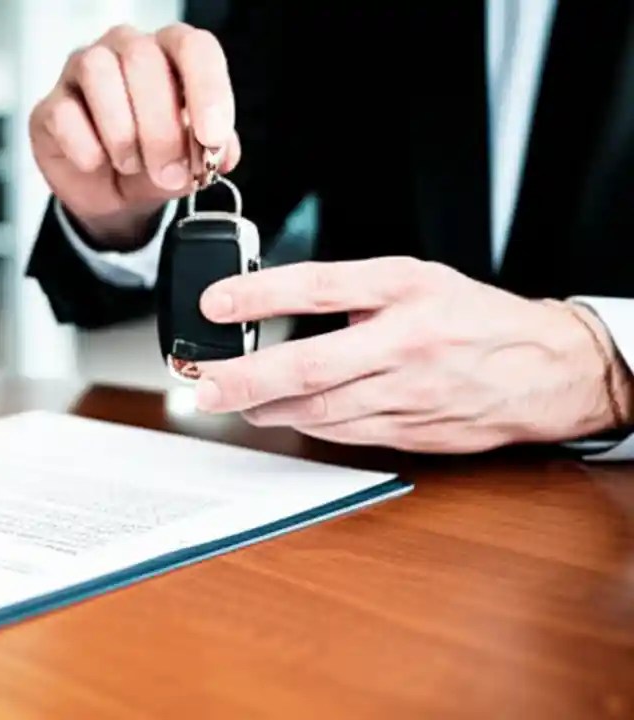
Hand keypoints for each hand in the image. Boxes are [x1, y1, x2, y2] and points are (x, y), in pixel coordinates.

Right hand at [30, 23, 240, 248]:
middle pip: (143, 59)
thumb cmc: (153, 163)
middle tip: (169, 172)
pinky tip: (97, 164)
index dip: (206, 90)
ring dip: (122, 132)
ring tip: (131, 164)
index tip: (211, 137)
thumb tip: (219, 153)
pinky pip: (63, 113)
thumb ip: (210, 152)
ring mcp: (82, 70)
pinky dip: (86, 147)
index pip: (194, 47)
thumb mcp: (191, 162)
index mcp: (170, 52)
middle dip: (161, 127)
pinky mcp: (50, 105)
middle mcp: (126, 49)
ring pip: (99, 73)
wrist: (110, 195)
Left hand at [193, 257, 626, 452]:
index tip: (215, 304)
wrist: (546, 369)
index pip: (319, 287)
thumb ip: (352, 292)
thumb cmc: (473, 317)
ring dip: (263, 407)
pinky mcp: (409, 430)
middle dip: (244, 378)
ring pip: (318, 409)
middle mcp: (405, 341)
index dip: (260, 296)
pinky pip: (340, 432)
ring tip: (228, 397)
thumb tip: (274, 302)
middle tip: (202, 383)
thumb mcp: (415, 280)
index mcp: (405, 288)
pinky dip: (302, 423)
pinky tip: (278, 413)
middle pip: (309, 365)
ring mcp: (408, 392)